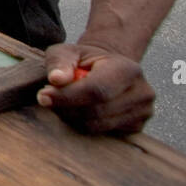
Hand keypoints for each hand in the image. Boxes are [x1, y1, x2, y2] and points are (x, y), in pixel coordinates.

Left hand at [36, 41, 155, 134]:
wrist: (108, 68)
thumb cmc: (84, 60)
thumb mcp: (68, 52)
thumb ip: (60, 62)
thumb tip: (56, 79)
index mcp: (128, 69)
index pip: (97, 90)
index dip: (67, 96)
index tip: (43, 96)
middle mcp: (141, 92)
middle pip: (96, 111)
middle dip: (65, 108)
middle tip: (46, 98)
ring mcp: (143, 112)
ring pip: (96, 125)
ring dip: (71, 117)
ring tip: (60, 102)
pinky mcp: (136, 127)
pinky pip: (101, 133)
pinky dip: (82, 124)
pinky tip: (77, 110)